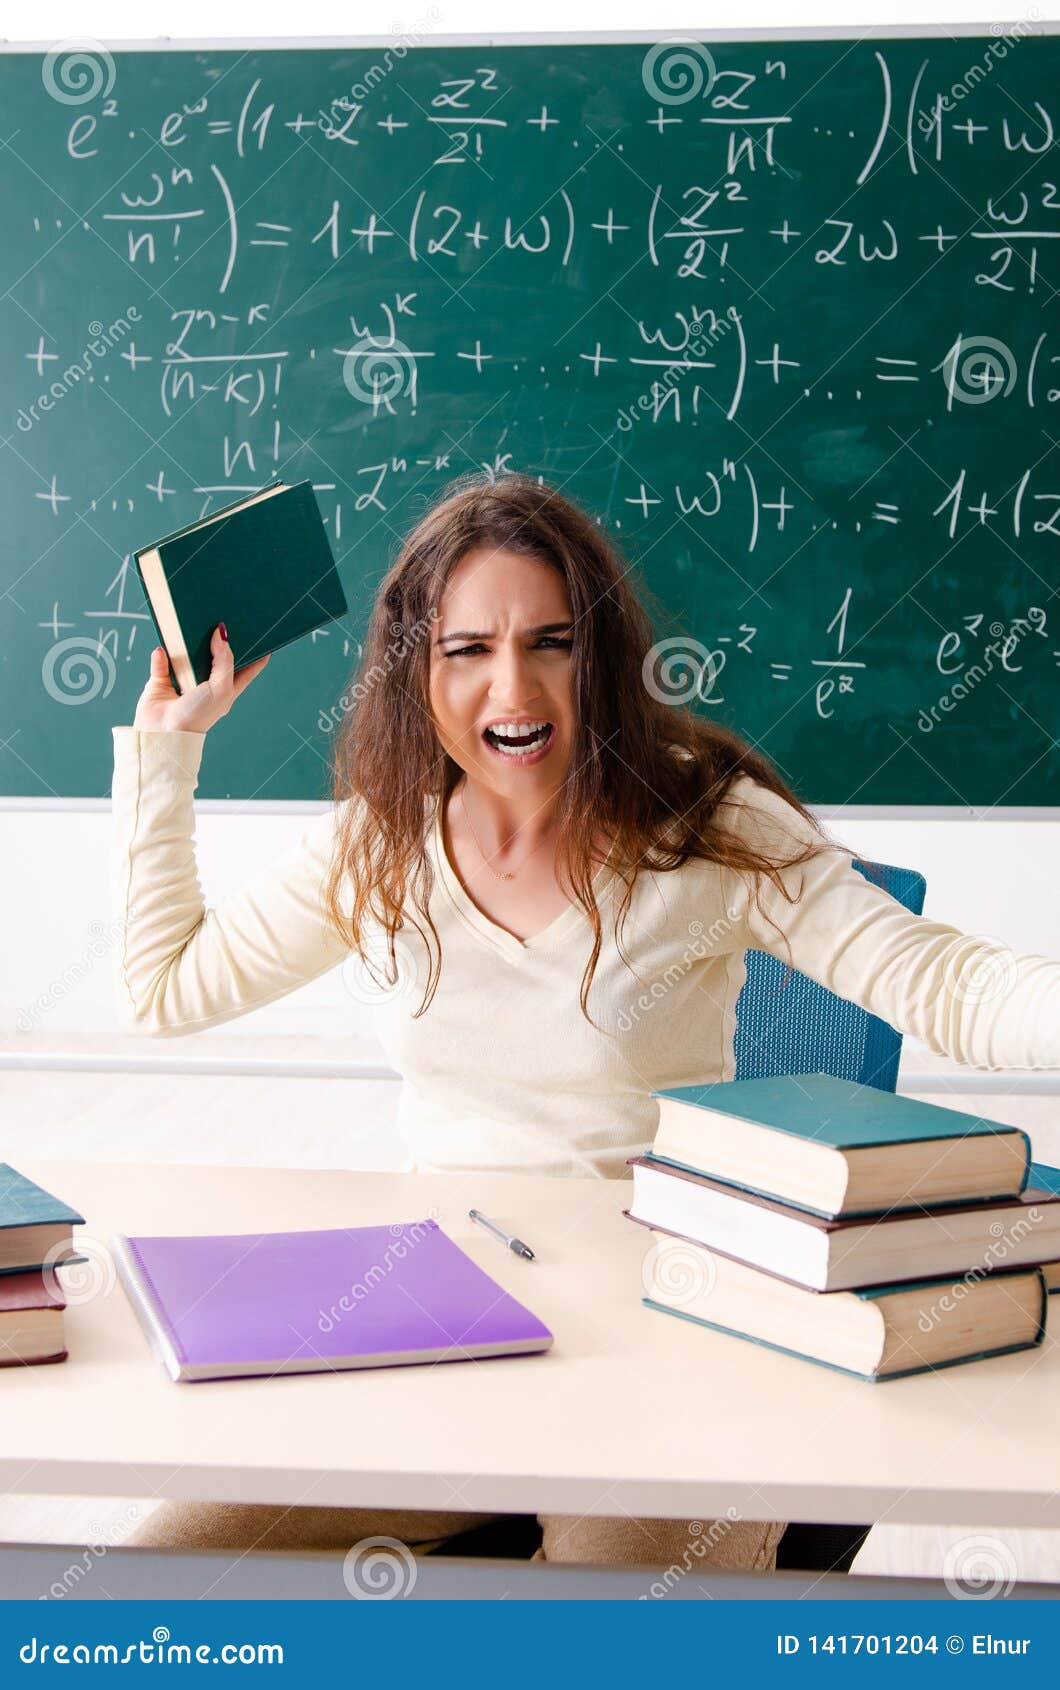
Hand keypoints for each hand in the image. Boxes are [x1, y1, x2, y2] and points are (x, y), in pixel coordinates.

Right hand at [132, 625, 270, 733]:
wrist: (164, 732)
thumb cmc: (199, 715)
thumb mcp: (221, 688)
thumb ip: (225, 660)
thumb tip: (221, 634)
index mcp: (226, 689)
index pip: (247, 668)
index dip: (256, 653)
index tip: (264, 633)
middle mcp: (206, 683)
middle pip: (216, 656)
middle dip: (220, 639)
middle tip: (224, 616)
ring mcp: (183, 680)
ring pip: (188, 653)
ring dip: (188, 639)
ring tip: (195, 619)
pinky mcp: (161, 680)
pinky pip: (162, 659)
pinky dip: (162, 653)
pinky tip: (165, 645)